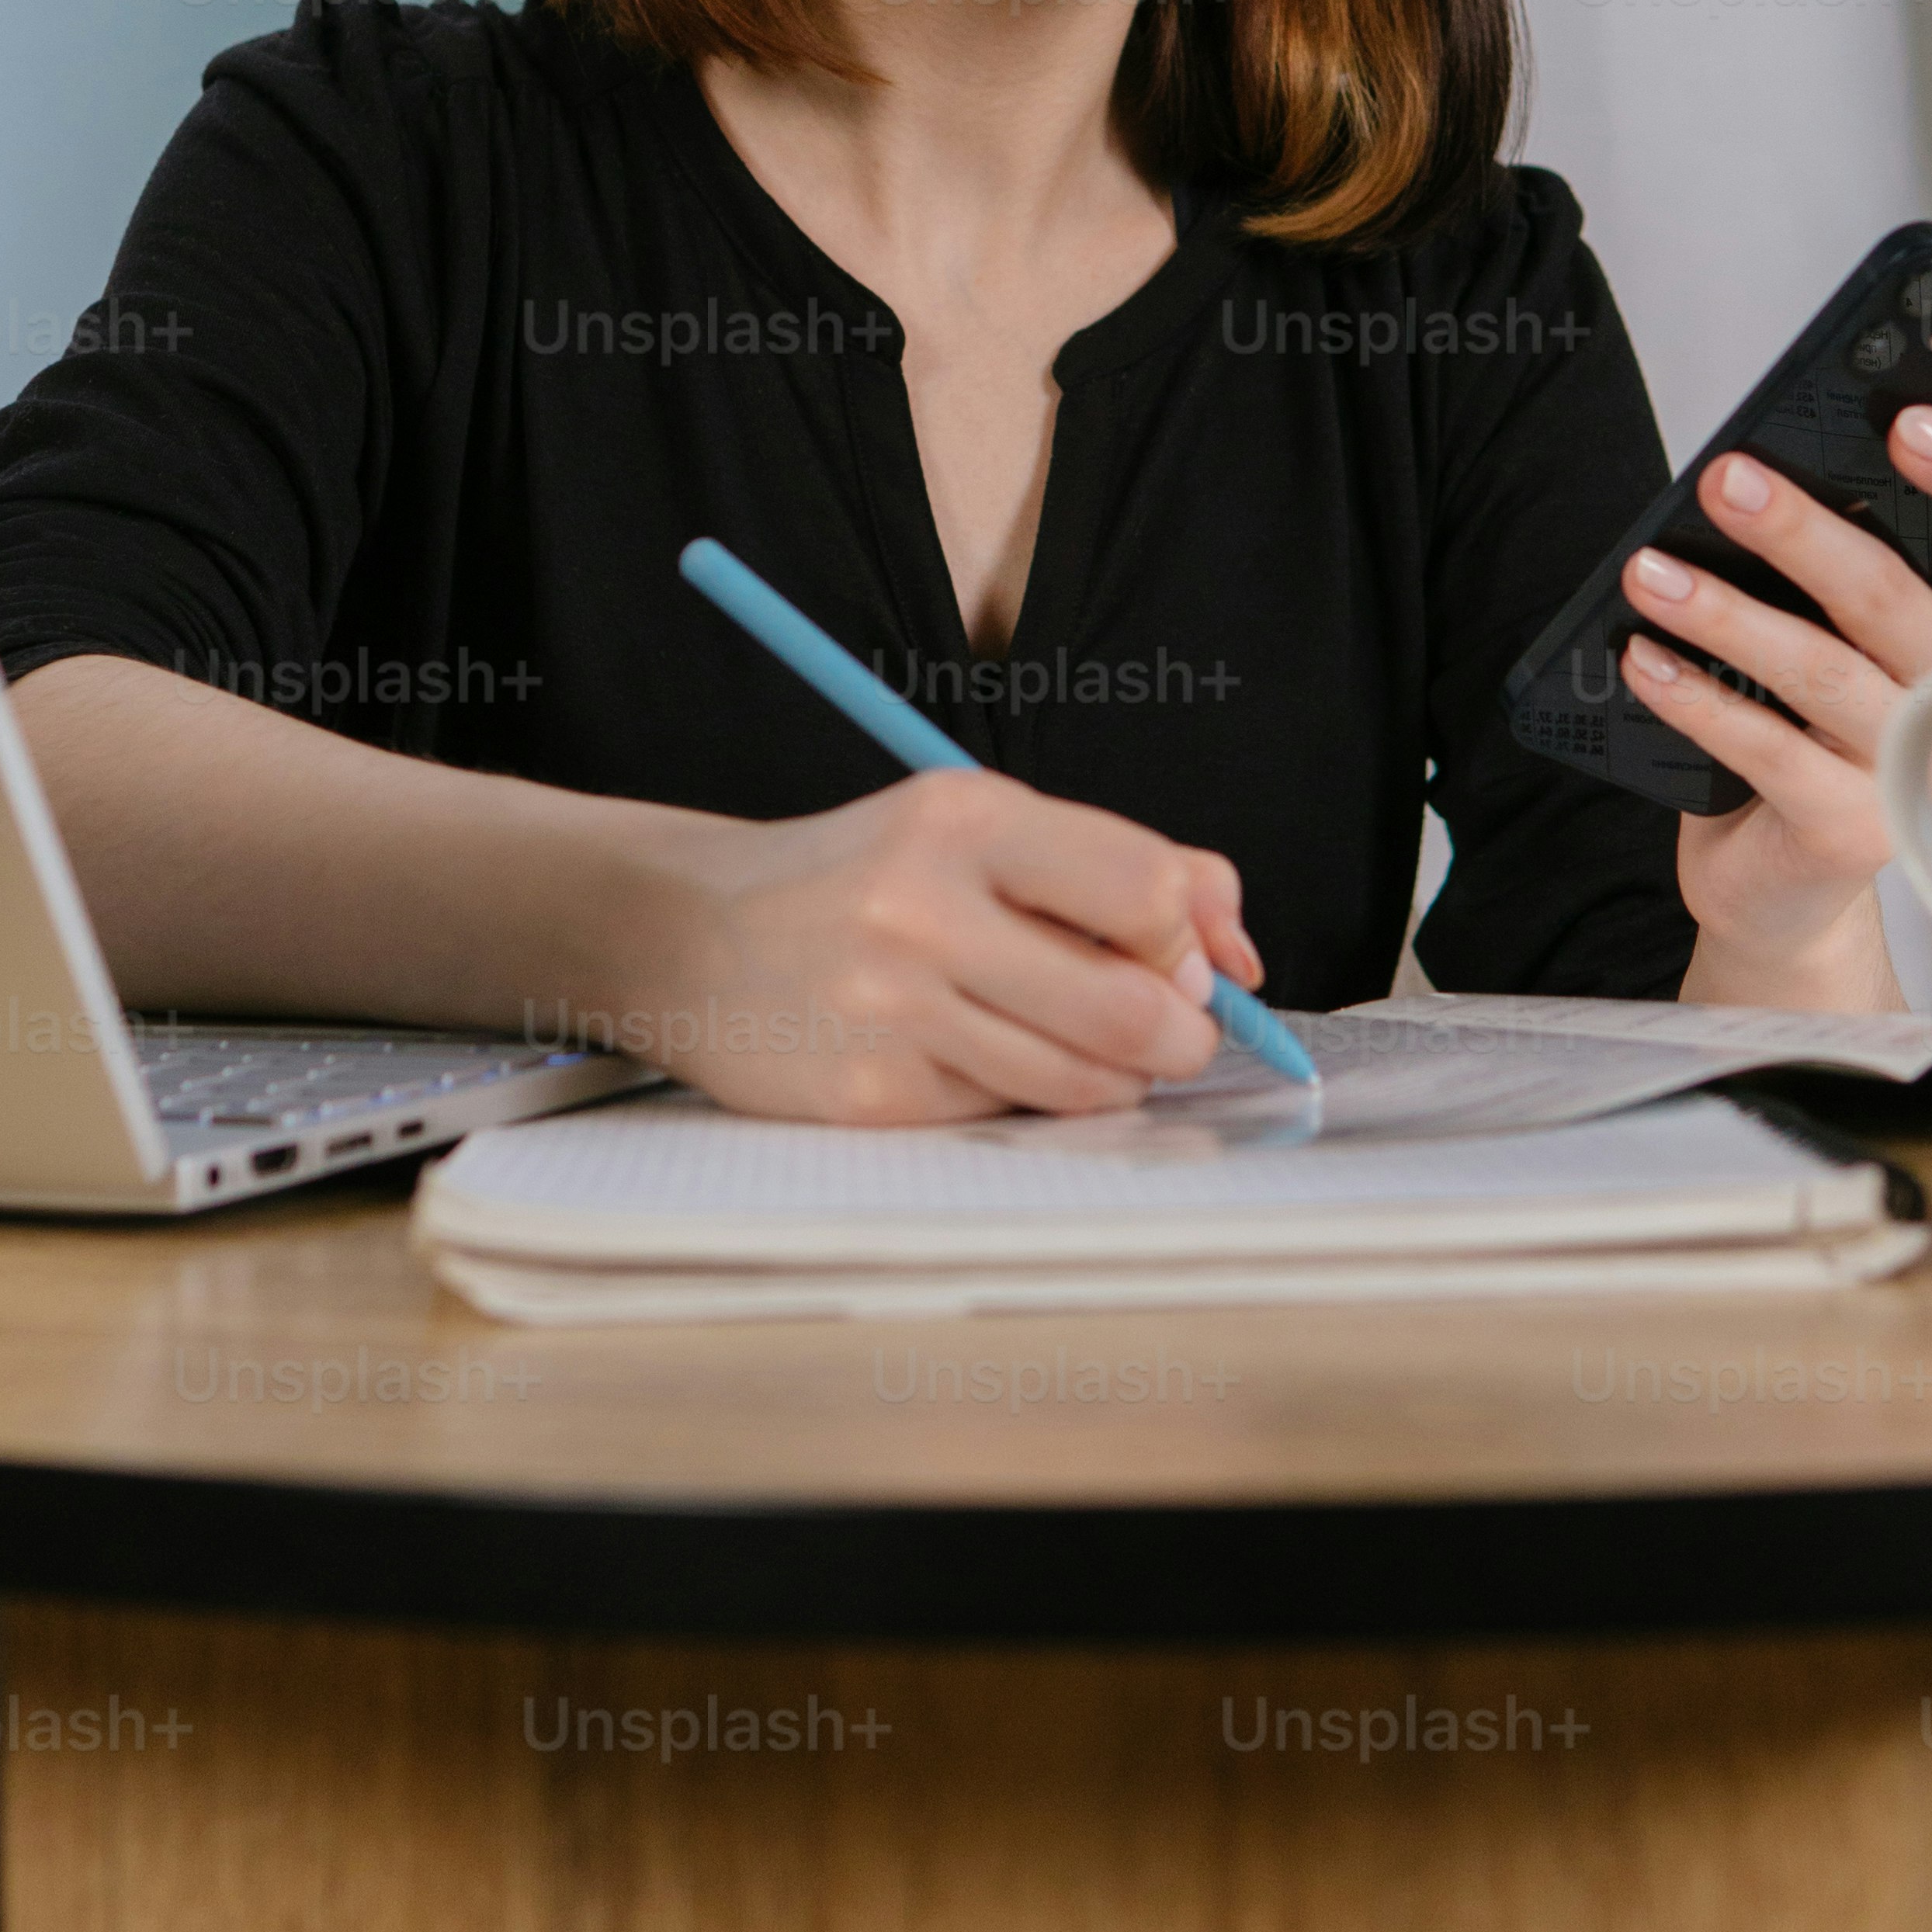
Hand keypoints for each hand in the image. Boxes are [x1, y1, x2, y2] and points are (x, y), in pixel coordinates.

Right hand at [622, 769, 1257, 1121]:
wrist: (690, 935)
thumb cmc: (865, 877)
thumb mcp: (980, 826)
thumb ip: (1125, 865)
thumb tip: (1241, 952)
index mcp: (963, 816)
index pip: (1147, 891)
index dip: (1193, 942)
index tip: (1183, 959)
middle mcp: (923, 908)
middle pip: (1137, 1009)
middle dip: (1182, 1034)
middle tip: (1168, 1029)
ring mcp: (891, 1009)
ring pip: (1085, 1081)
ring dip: (1113, 1075)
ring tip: (1073, 1040)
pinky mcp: (869, 1096)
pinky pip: (1008, 1115)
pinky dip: (1023, 1096)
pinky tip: (976, 1056)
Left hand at [1618, 413, 1931, 1011]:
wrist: (1778, 877)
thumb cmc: (1797, 725)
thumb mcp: (1821, 632)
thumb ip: (1813, 567)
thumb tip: (1746, 473)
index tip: (1912, 421)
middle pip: (1897, 598)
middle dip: (1805, 531)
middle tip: (1727, 478)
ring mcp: (1911, 771)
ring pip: (1824, 673)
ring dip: (1727, 614)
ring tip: (1649, 573)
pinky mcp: (1853, 832)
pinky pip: (1769, 752)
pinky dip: (1698, 699)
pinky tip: (1645, 659)